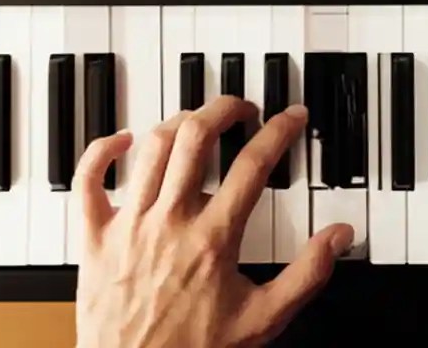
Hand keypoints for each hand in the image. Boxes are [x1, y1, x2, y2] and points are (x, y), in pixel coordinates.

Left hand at [72, 97, 354, 347]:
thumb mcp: (264, 319)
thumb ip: (307, 274)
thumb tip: (339, 236)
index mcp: (213, 239)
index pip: (254, 164)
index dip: (279, 131)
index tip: (291, 118)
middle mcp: (169, 222)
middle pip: (196, 136)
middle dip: (224, 108)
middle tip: (241, 108)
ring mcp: (128, 226)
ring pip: (151, 148)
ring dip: (178, 122)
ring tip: (198, 120)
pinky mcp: (95, 238)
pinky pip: (89, 180)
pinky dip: (102, 151)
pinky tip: (123, 142)